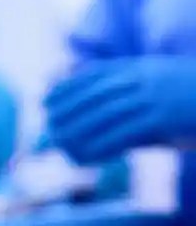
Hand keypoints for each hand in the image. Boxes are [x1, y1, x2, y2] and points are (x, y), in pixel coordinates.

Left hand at [45, 57, 195, 163]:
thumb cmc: (195, 101)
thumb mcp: (162, 89)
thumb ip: (131, 98)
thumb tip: (93, 120)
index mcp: (142, 67)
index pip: (92, 74)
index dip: (66, 87)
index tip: (45, 101)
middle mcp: (144, 78)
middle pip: (92, 95)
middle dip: (66, 114)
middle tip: (47, 132)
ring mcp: (154, 97)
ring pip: (103, 116)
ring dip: (78, 134)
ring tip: (63, 150)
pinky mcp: (164, 119)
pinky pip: (123, 133)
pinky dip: (101, 146)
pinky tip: (88, 158)